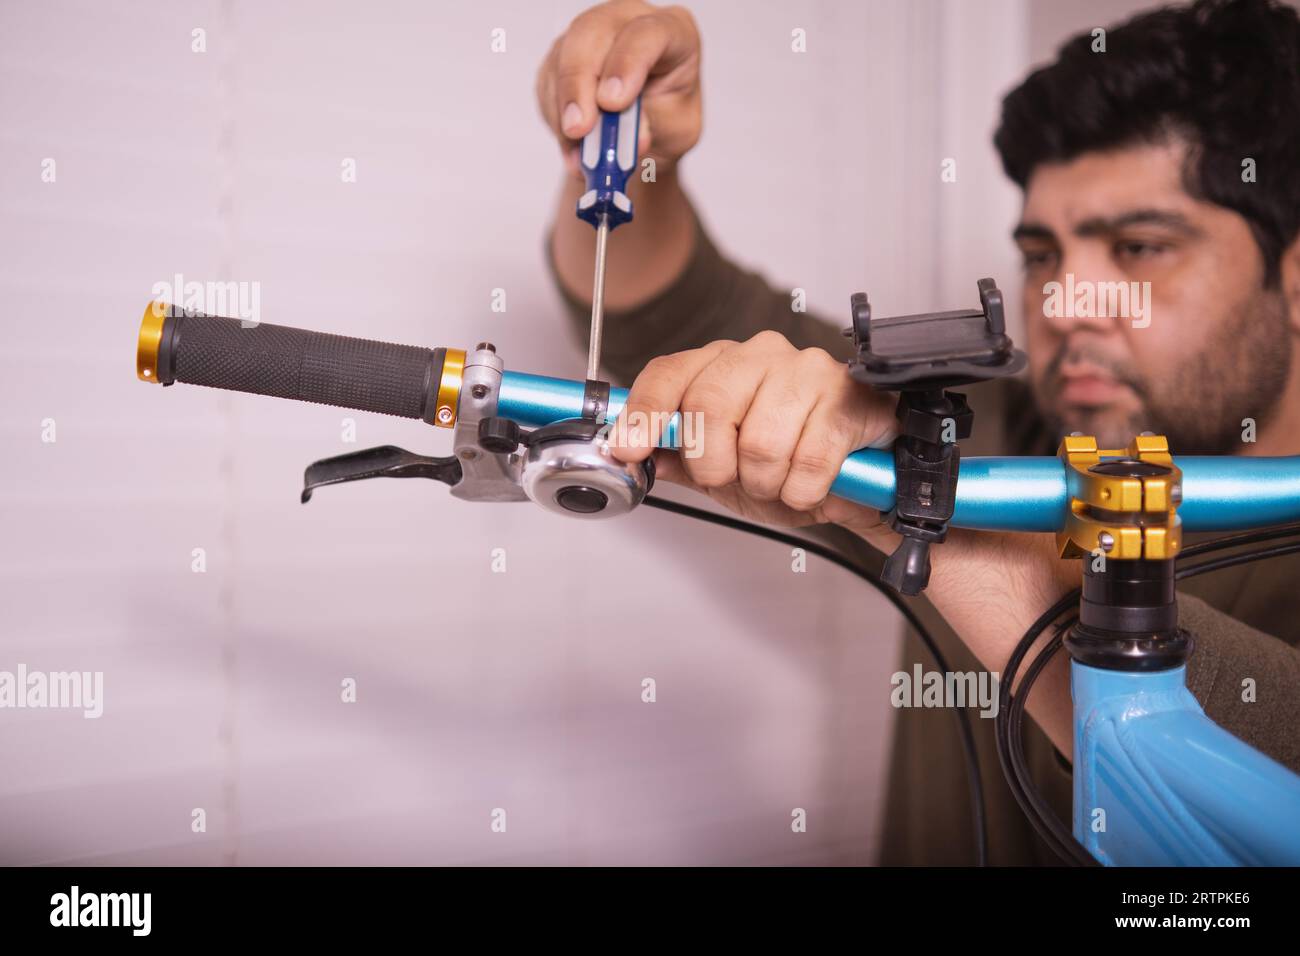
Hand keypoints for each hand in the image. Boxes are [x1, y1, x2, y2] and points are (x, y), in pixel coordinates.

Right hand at [535, 1, 701, 177]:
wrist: (646, 134)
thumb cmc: (668, 120)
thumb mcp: (675, 132)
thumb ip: (650, 128)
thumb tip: (620, 136)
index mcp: (672, 31)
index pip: (646, 33)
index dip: (626, 64)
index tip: (612, 103)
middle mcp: (627, 21)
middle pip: (591, 34)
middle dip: (579, 84)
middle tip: (578, 129)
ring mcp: (591, 35)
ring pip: (562, 58)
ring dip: (564, 110)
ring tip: (580, 152)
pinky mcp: (562, 56)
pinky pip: (547, 84)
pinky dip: (556, 120)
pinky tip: (573, 144)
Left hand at [609, 331, 895, 534]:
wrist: (858, 476)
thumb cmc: (789, 459)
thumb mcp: (719, 466)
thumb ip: (674, 456)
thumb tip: (626, 456)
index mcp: (722, 362)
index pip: (669, 374)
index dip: (643, 414)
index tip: (628, 449)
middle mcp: (761, 354)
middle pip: (708, 407)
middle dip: (713, 463)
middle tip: (731, 478)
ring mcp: (807, 370)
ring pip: (760, 442)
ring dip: (766, 483)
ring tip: (779, 480)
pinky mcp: (848, 398)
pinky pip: (809, 462)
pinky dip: (804, 490)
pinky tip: (810, 484)